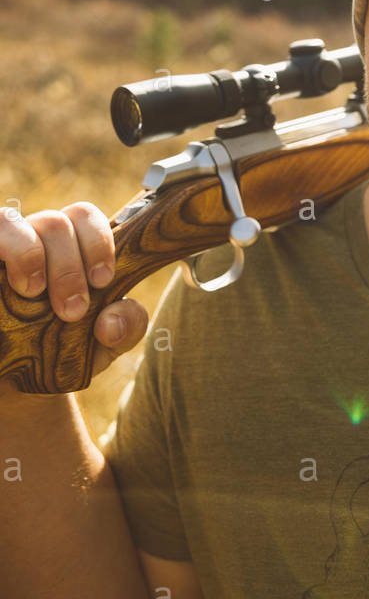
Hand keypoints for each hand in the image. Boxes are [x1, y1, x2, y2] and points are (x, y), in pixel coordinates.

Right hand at [0, 201, 148, 397]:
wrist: (14, 383)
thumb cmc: (61, 353)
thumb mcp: (102, 345)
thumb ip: (127, 328)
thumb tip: (113, 320)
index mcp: (71, 247)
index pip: (85, 216)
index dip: (99, 242)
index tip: (102, 281)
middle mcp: (34, 239)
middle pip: (56, 221)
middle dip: (69, 266)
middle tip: (72, 311)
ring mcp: (3, 249)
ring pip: (11, 221)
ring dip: (29, 254)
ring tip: (32, 292)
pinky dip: (6, 254)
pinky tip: (10, 286)